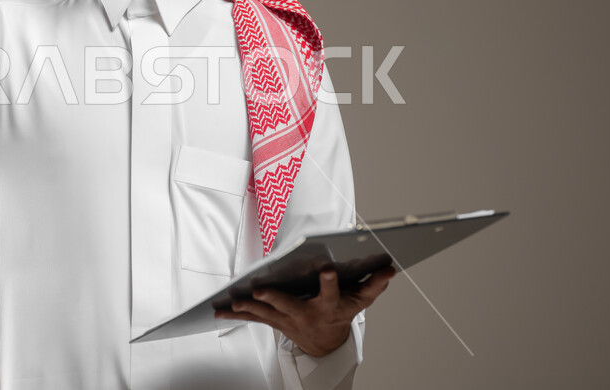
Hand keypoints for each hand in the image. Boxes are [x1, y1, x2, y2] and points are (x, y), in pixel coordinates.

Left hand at [214, 264, 395, 357]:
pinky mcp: (275, 322)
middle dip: (274, 298)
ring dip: (248, 307)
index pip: (330, 293)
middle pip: (289, 306)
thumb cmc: (341, 315)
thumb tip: (390, 267)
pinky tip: (219, 311)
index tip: (327, 269)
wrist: (325, 343)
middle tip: (259, 290)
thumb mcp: (360, 302)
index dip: (329, 282)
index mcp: (328, 307)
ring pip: (266, 313)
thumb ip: (375, 284)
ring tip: (232, 302)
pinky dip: (237, 314)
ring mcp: (288, 321)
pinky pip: (254, 318)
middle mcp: (306, 315)